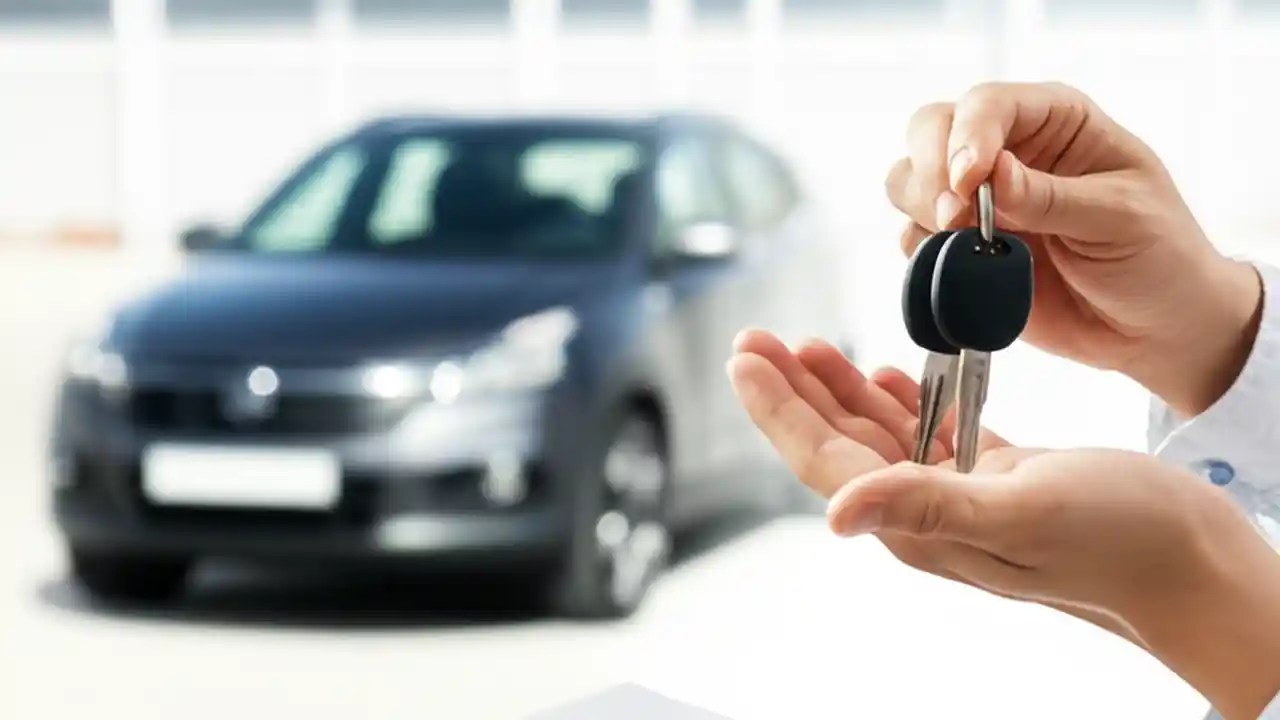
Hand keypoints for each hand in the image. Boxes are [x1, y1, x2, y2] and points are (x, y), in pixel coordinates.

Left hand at [728, 331, 1279, 719]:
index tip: (743, 355)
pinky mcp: (999, 476)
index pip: (824, 460)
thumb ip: (927, 507)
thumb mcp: (1019, 514)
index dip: (778, 409)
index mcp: (920, 520)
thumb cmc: (1120, 541)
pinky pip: (932, 432)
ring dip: (838, 388)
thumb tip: (835, 514)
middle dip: (791, 390)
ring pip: (879, 433)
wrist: (1193, 561)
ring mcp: (963, 493)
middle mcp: (929, 510)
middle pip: (838, 443)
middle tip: (753, 336)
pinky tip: (882, 373)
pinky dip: (901, 400)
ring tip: (803, 344)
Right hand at [887, 82, 1261, 416]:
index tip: (969, 182)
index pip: (988, 104)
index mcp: (1056, 121)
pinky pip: (913, 238)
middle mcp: (1008, 150)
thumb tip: (991, 173)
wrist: (1154, 328)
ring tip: (966, 241)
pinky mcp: (962, 249)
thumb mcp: (1118, 217)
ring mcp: (980, 200)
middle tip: (954, 214)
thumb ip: (1048, 196)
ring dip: (923, 209)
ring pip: (908, 179)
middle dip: (930, 168)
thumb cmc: (1156, 257)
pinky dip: (923, 253)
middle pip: (930, 127)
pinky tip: (964, 268)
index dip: (967, 137)